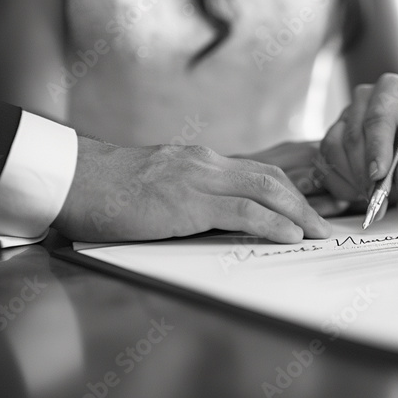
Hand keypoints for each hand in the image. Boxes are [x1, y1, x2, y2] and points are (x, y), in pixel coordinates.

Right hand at [53, 138, 332, 242]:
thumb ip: (189, 197)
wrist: (71, 178)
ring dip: (299, 213)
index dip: (291, 191)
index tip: (311, 211)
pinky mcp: (186, 200)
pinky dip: (272, 222)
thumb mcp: (159, 188)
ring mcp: (197, 178)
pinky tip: (290, 236)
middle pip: (272, 178)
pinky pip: (241, 210)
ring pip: (265, 189)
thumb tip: (216, 221)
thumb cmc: (107, 189)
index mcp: (200, 162)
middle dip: (305, 202)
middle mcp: (206, 163)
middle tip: (326, 225)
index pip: (259, 172)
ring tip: (318, 234)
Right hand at [319, 74, 397, 214]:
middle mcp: (364, 101)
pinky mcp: (336, 141)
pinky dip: (341, 184)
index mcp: (392, 90)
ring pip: (333, 150)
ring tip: (374, 197)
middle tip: (379, 198)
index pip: (378, 116)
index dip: (377, 147)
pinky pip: (326, 164)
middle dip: (364, 172)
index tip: (379, 174)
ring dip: (351, 179)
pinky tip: (360, 193)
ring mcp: (346, 120)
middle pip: (353, 136)